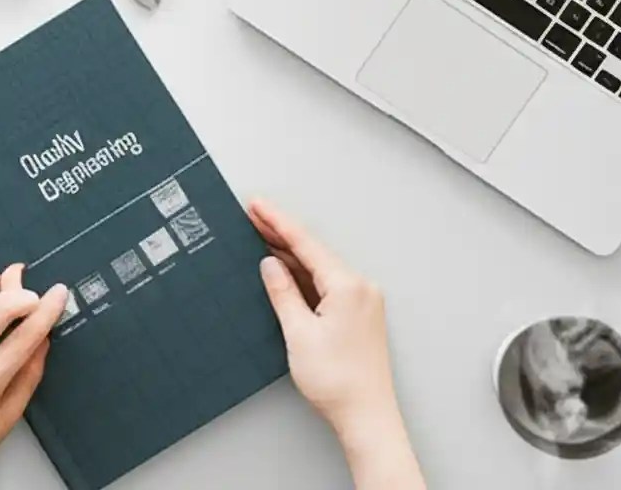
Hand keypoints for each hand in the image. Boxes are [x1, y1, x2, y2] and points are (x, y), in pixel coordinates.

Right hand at [250, 199, 424, 489]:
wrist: (367, 416)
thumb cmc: (338, 382)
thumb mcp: (299, 333)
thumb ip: (282, 293)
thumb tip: (270, 266)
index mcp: (347, 286)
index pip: (306, 243)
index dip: (277, 221)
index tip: (258, 205)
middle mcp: (360, 287)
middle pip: (314, 252)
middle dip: (282, 234)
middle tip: (253, 216)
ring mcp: (362, 300)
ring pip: (320, 268)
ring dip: (292, 255)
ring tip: (262, 238)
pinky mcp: (359, 314)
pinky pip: (328, 284)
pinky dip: (305, 276)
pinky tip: (286, 270)